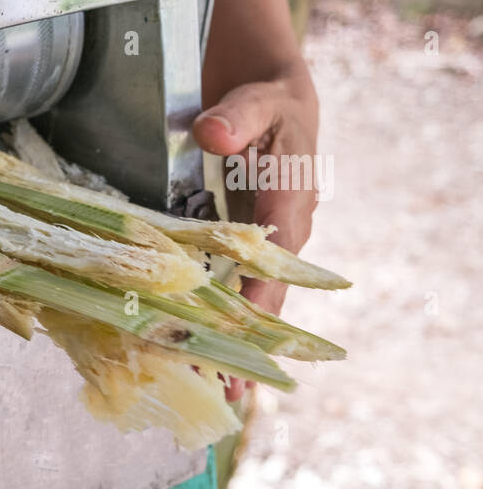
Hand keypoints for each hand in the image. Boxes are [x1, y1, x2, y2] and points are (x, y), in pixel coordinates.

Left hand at [192, 66, 319, 401]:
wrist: (273, 97)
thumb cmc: (268, 99)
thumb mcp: (256, 99)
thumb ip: (236, 116)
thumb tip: (213, 134)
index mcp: (291, 202)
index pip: (276, 260)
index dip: (259, 300)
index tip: (244, 339)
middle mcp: (284, 231)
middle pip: (265, 296)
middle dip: (246, 343)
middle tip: (226, 390)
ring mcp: (265, 243)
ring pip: (248, 301)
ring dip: (231, 343)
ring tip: (215, 391)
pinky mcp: (243, 245)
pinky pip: (230, 288)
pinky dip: (216, 319)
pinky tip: (196, 351)